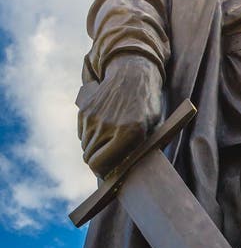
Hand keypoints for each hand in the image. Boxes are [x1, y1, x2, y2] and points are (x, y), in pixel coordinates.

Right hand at [77, 55, 163, 176]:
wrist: (134, 74)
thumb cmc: (147, 105)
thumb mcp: (151, 128)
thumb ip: (137, 149)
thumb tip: (122, 172)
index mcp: (129, 134)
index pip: (101, 165)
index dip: (102, 173)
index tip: (106, 173)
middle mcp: (108, 126)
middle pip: (90, 158)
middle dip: (97, 163)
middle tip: (107, 161)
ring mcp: (94, 117)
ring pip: (85, 146)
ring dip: (94, 149)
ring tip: (108, 142)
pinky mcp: (85, 110)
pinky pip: (82, 133)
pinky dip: (89, 136)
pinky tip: (102, 129)